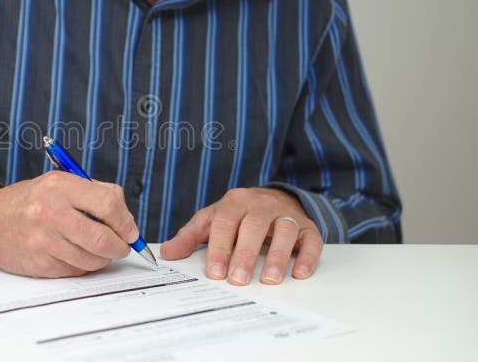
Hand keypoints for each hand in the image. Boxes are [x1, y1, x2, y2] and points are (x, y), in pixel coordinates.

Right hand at [0, 171, 136, 277]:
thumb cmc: (31, 201)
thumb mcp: (59, 183)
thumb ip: (95, 193)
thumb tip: (127, 220)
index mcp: (60, 185)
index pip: (108, 204)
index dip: (126, 222)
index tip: (131, 231)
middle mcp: (50, 211)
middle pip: (103, 238)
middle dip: (120, 247)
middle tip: (122, 247)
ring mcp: (43, 239)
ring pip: (92, 259)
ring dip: (103, 259)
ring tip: (97, 250)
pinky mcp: (39, 263)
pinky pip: (75, 271)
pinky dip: (83, 266)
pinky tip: (75, 254)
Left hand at [160, 188, 322, 284]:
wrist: (274, 198)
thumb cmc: (238, 215)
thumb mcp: (211, 220)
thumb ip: (190, 236)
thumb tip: (166, 252)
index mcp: (235, 202)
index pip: (225, 222)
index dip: (220, 247)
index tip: (215, 272)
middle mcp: (262, 204)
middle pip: (254, 225)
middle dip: (246, 253)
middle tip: (238, 279)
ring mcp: (286, 214)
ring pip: (284, 230)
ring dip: (278, 256)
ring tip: (269, 280)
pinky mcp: (307, 227)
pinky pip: (311, 240)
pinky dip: (307, 256)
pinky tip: (299, 273)